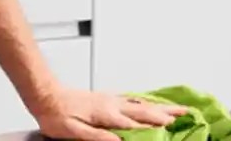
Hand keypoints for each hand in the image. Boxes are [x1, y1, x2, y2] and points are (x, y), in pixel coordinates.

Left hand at [31, 87, 188, 140]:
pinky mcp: (104, 98)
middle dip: (166, 113)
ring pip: (139, 104)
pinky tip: (146, 104)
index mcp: (107, 114)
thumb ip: (97, 136)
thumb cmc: (55, 114)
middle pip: (144, 110)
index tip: (174, 129)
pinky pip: (130, 100)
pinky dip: (144, 102)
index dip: (156, 128)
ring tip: (175, 109)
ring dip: (158, 106)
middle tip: (186, 114)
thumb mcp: (73, 131)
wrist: (44, 94)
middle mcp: (111, 105)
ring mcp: (108, 100)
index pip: (137, 124)